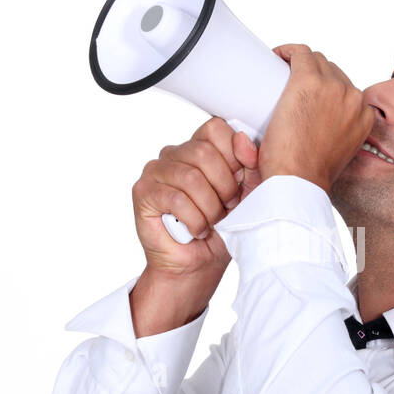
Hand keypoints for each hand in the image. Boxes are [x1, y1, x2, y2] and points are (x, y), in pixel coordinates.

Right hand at [131, 116, 261, 280]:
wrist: (199, 266)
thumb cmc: (222, 231)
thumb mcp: (248, 195)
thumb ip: (250, 165)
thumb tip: (243, 139)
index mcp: (199, 148)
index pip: (215, 128)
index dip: (233, 156)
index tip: (239, 184)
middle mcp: (175, 154)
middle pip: (203, 152)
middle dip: (224, 187)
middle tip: (227, 209)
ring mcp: (156, 170)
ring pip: (190, 177)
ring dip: (209, 207)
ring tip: (211, 222)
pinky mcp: (143, 192)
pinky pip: (175, 198)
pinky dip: (194, 220)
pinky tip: (197, 230)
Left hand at [258, 44, 375, 192]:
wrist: (298, 183)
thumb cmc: (308, 176)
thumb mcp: (336, 155)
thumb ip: (337, 139)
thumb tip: (320, 131)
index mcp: (364, 116)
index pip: (345, 88)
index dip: (325, 86)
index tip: (304, 94)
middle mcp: (354, 98)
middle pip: (331, 71)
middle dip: (312, 74)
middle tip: (286, 87)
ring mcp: (333, 88)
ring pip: (315, 60)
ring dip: (298, 64)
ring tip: (278, 74)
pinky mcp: (309, 81)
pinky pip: (299, 53)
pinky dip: (286, 52)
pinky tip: (275, 58)